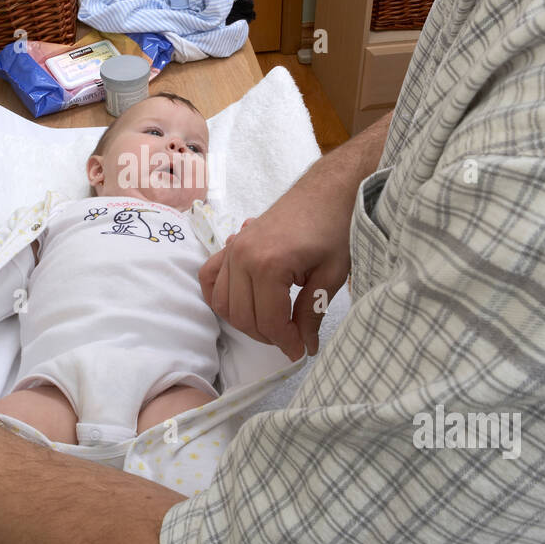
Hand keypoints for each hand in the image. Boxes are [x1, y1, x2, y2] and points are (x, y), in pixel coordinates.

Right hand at [199, 167, 354, 360]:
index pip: (269, 321)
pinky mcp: (231, 244)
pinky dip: (218, 297)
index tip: (302, 352)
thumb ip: (312, 313)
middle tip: (293, 340)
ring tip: (273, 325)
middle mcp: (242, 257)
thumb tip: (305, 346)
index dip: (286, 343)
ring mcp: (233, 249)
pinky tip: (239, 305)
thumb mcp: (332, 275)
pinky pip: (209, 277)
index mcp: (269, 265)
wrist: (327, 191)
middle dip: (268, 336)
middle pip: (244, 317)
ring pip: (224, 304)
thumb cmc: (335, 228)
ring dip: (245, 322)